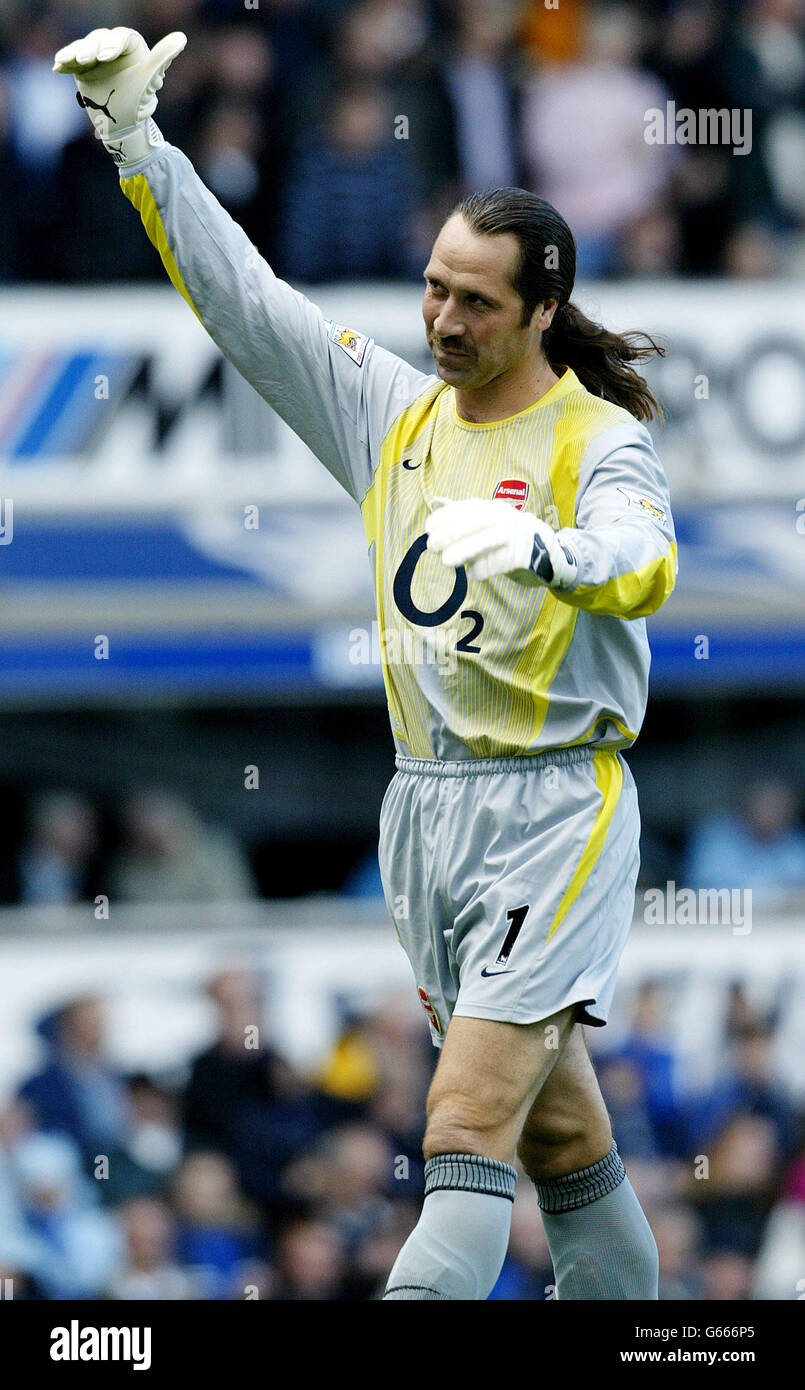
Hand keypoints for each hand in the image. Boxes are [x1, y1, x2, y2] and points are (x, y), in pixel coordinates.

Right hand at [54, 27, 185, 163]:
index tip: (105, 57)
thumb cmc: (139, 101)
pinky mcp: (82, 66)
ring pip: (84, 46)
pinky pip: (72, 57)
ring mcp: (96, 55)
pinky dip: (65, 61)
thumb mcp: (150, 78)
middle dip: (91, 48)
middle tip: (85, 60)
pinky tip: (58, 67)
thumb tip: (181, 38)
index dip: (113, 44)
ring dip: (75, 52)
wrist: (122, 124)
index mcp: (132, 47)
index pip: (122, 37)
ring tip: (68, 62)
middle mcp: (114, 47)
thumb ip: (163, 57)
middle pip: (100, 39)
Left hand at [425, 497, 577, 587]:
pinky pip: (496, 564)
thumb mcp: (487, 522)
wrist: (547, 555)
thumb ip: (461, 513)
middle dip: (450, 533)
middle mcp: (505, 518)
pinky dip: (481, 570)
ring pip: (485, 542)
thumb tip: (435, 501)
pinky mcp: (522, 556)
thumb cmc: (508, 539)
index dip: (446, 517)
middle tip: (431, 545)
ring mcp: (515, 536)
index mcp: (494, 508)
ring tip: (447, 562)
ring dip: (463, 552)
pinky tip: (473, 573)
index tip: (428, 527)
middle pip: (474, 523)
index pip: (466, 508)